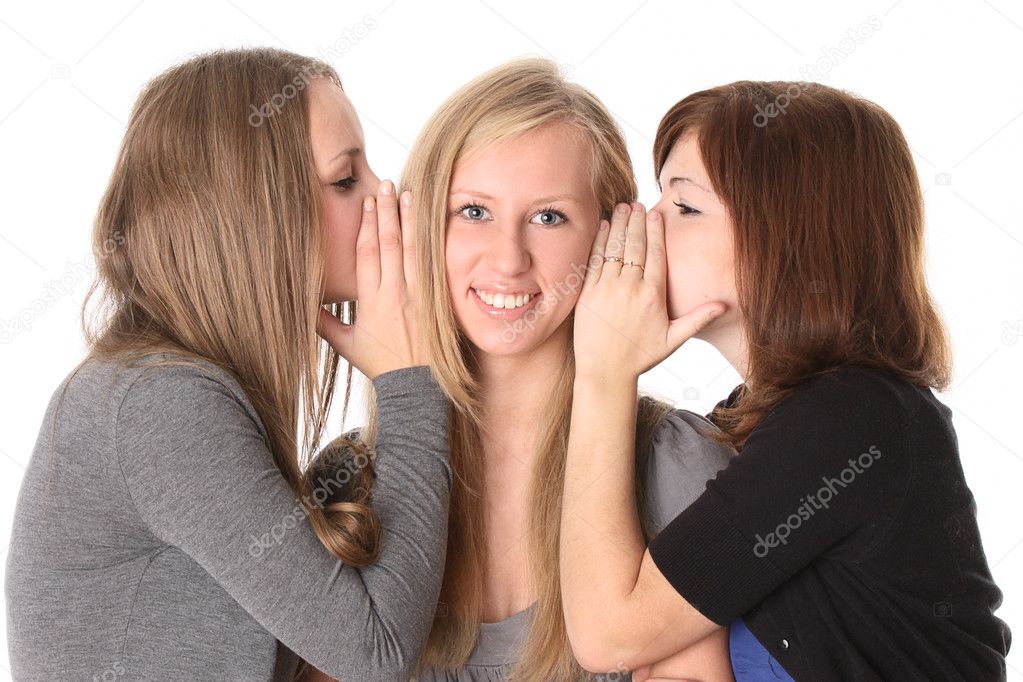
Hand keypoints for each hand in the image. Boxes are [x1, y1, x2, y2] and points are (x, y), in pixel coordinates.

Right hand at [317, 180, 424, 378]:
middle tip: (385, 185)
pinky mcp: (435, 300)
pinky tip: (430, 222)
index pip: (367, 254)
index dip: (366, 225)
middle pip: (389, 243)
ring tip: (408, 194)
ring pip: (413, 249)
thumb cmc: (382, 364)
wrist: (415, 385)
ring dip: (410, 219)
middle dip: (386, 212)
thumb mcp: (347, 345)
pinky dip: (430, 241)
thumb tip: (300, 305)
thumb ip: (323, 323)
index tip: (367, 203)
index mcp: (370, 301)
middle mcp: (393, 293)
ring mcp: (417, 296)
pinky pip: (432, 265)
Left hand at [573, 202, 725, 383]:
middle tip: (637, 204)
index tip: (654, 215)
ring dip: (618, 225)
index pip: (656, 254)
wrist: (605, 371)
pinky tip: (602, 226)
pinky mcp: (588, 293)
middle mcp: (630, 288)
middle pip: (635, 246)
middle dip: (636, 222)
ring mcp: (607, 289)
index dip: (654, 231)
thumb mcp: (673, 339)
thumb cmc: (640, 357)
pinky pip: (595, 261)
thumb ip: (698, 319)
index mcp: (653, 295)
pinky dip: (599, 241)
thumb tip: (725, 305)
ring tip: (622, 207)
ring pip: (614, 249)